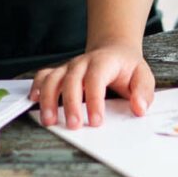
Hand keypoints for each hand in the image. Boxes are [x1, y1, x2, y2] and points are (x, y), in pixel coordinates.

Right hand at [32, 44, 154, 128]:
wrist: (114, 50)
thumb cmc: (127, 67)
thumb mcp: (143, 76)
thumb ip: (143, 92)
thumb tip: (139, 108)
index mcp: (103, 62)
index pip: (96, 79)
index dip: (94, 100)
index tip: (96, 121)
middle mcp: (82, 63)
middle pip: (71, 80)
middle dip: (70, 104)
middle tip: (73, 125)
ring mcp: (69, 67)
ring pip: (53, 78)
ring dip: (48, 99)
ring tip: (49, 120)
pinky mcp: (60, 73)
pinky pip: (44, 76)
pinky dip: (37, 87)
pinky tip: (34, 101)